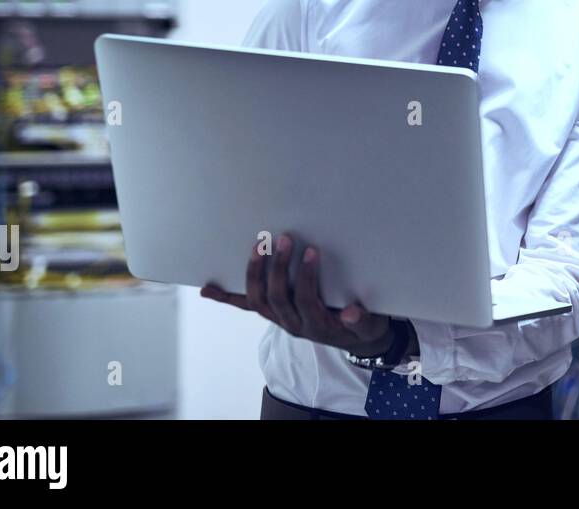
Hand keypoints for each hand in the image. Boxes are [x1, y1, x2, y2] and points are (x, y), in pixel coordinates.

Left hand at [200, 234, 391, 355]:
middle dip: (278, 268)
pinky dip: (227, 298)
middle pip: (277, 297)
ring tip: (258, 246)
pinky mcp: (274, 314)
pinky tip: (208, 289)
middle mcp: (293, 325)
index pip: (306, 299)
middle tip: (283, 239)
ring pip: (258, 300)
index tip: (311, 251)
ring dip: (254, 273)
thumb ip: (363, 321)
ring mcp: (280, 320)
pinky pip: (247, 307)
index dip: (306, 276)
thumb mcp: (370, 326)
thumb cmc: (362, 326)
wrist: (355, 339)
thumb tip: (352, 313)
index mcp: (316, 325)